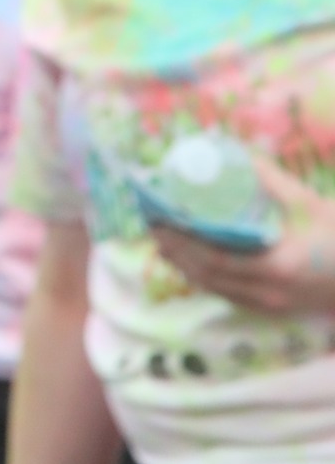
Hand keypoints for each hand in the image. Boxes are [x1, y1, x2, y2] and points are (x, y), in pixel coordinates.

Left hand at [152, 156, 334, 315]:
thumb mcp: (309, 205)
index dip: (181, 239)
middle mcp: (268, 293)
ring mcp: (272, 306)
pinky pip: (229, 295)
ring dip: (185, 265)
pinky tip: (194, 260)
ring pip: (215, 289)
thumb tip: (231, 153)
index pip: (212, 257)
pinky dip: (206, 277)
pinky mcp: (275, 310)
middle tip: (153, 224)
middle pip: (206, 276)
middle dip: (175, 250)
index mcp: (276, 267)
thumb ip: (270, 181)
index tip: (159, 217)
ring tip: (165, 239)